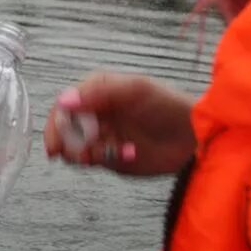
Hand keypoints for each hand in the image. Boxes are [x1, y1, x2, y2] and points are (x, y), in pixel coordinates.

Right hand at [43, 72, 196, 175]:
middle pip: (64, 129)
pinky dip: (103, 160)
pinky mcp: (110, 156)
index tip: (55, 144)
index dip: (56, 125)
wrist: (195, 137)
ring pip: (74, 147)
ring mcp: (101, 135)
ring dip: (85, 153)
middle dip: (68, 143)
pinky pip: (92, 160)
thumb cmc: (167, 105)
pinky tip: (127, 153)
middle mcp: (94, 112)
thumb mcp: (134, 91)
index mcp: (96, 90)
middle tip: (81, 154)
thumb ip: (99, 93)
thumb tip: (64, 101)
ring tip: (107, 153)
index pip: (64, 106)